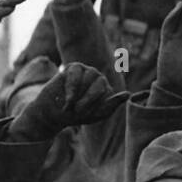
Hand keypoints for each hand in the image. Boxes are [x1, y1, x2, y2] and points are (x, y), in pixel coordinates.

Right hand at [8, 63, 128, 141]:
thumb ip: (112, 105)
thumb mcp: (96, 114)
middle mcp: (98, 78)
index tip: (84, 114)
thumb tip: (128, 94)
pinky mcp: (73, 67)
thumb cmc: (75, 114)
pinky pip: (76, 75)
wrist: (53, 113)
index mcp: (106, 89)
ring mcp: (87, 71)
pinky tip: (67, 98)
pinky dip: (71, 88)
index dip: (94, 107)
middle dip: (87, 101)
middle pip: (100, 86)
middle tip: (77, 111)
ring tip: (71, 104)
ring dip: (78, 95)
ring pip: (88, 80)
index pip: (107, 95)